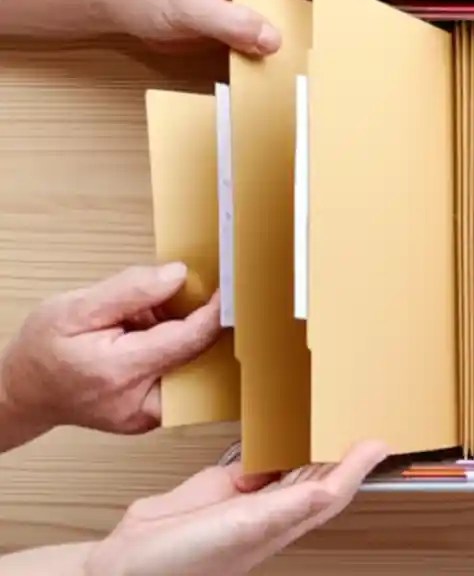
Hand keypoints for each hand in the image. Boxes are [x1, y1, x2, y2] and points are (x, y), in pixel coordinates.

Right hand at [0, 263, 221, 446]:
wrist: (24, 392)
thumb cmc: (43, 350)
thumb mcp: (74, 308)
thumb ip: (131, 290)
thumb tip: (179, 276)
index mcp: (119, 372)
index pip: (188, 339)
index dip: (213, 311)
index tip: (228, 288)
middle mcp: (140, 404)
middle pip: (194, 353)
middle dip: (190, 320)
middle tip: (165, 300)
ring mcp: (149, 417)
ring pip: (190, 367)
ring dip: (180, 337)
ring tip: (142, 324)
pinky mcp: (153, 417)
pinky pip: (180, 379)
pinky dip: (171, 354)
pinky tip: (145, 342)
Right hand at [84, 441, 387, 575]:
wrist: (124, 570)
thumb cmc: (183, 563)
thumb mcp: (248, 526)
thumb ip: (295, 504)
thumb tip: (341, 483)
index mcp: (284, 522)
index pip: (336, 488)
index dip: (360, 465)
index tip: (382, 438)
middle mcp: (268, 510)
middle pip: (316, 473)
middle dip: (337, 446)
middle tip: (355, 412)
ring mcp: (241, 498)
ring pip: (284, 463)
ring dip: (303, 439)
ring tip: (322, 410)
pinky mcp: (214, 487)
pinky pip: (247, 459)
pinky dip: (261, 441)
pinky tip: (270, 424)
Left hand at [104, 0, 333, 54]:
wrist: (123, 4)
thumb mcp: (188, 6)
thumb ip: (231, 22)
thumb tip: (273, 40)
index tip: (334, 4)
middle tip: (339, 28)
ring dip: (311, 19)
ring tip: (327, 44)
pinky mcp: (254, 6)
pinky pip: (284, 18)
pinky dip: (294, 34)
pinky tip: (301, 53)